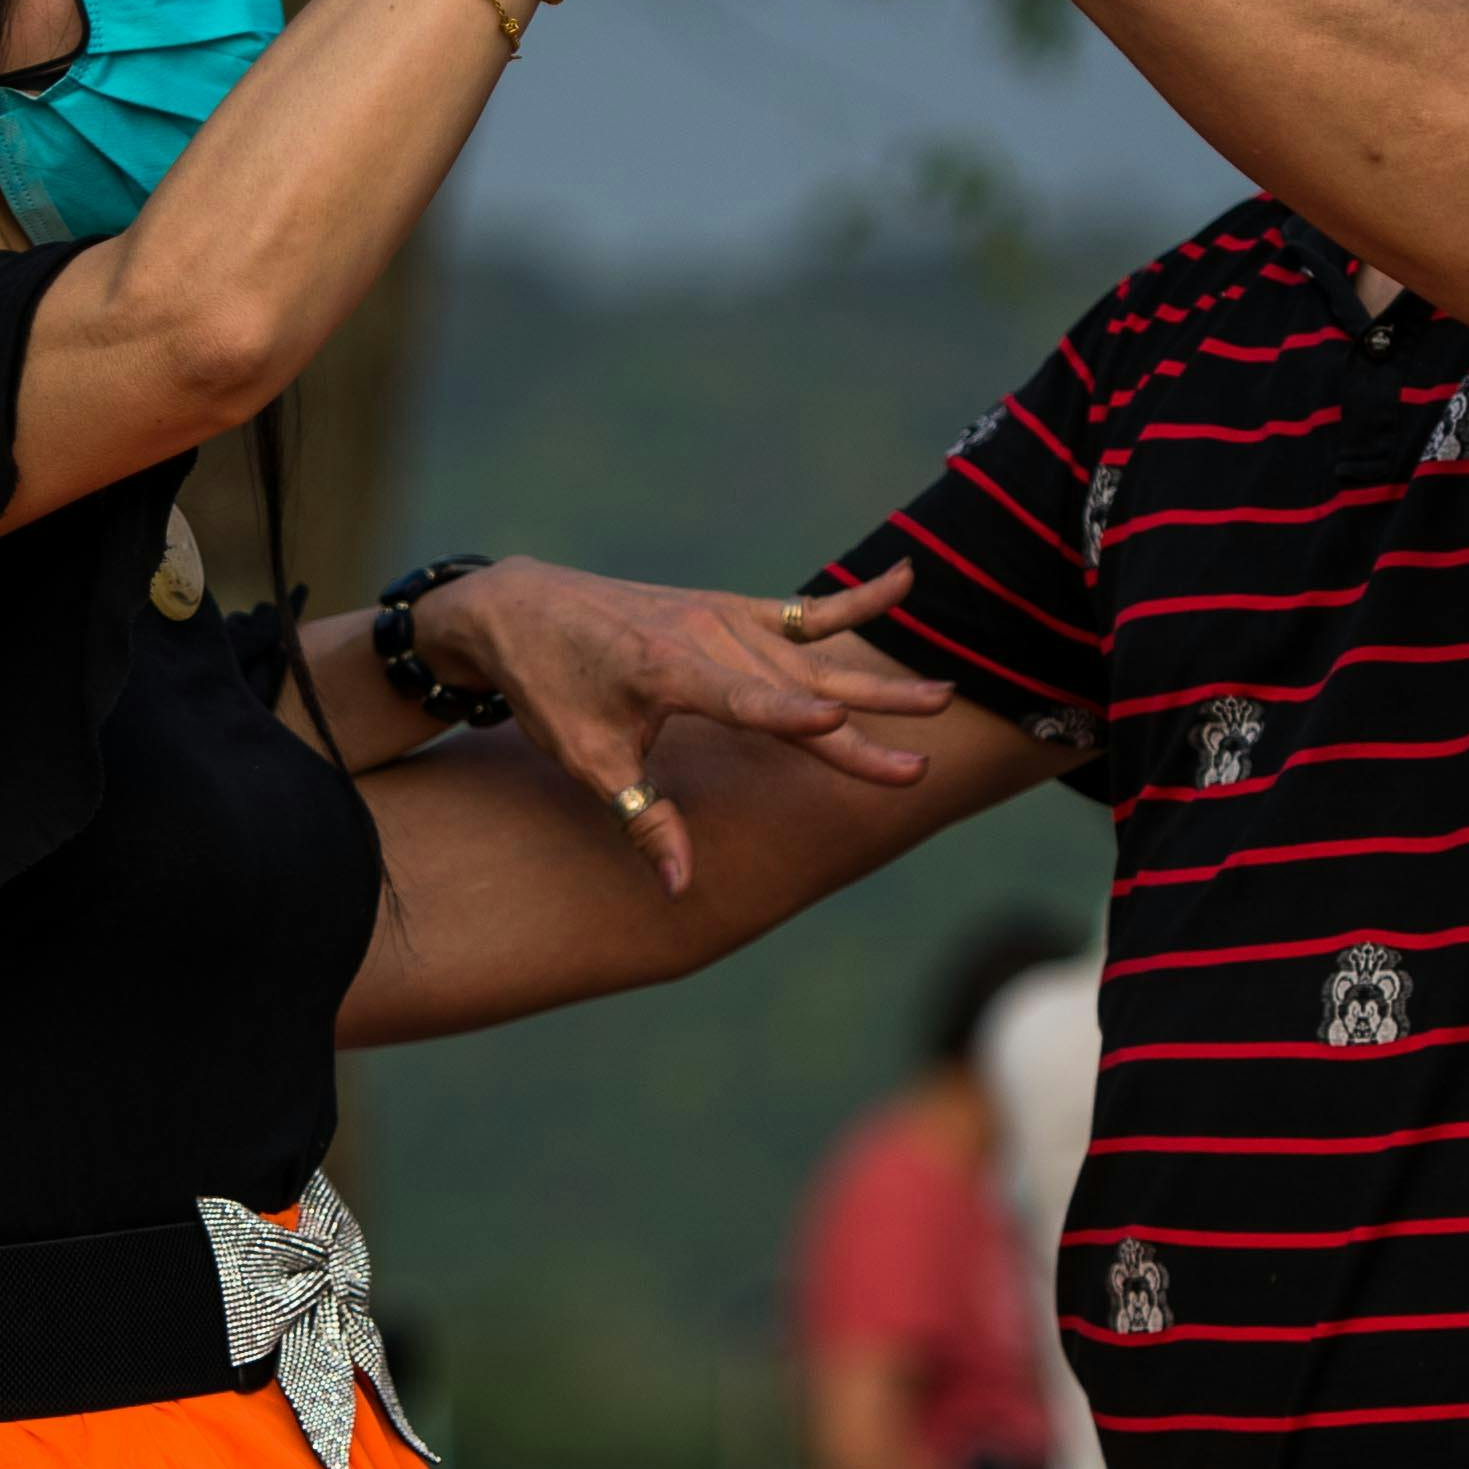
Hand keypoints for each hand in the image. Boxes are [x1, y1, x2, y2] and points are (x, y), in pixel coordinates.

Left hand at [415, 557, 948, 898]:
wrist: (525, 608)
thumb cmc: (552, 689)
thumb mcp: (587, 761)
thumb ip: (644, 819)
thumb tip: (680, 886)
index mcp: (668, 671)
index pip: (745, 701)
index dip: (792, 715)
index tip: (840, 722)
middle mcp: (707, 638)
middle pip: (798, 688)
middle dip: (864, 724)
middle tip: (920, 756)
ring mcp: (724, 619)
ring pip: (813, 658)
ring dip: (878, 681)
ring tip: (943, 696)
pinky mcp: (731, 610)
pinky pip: (802, 610)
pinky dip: (854, 601)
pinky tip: (906, 582)